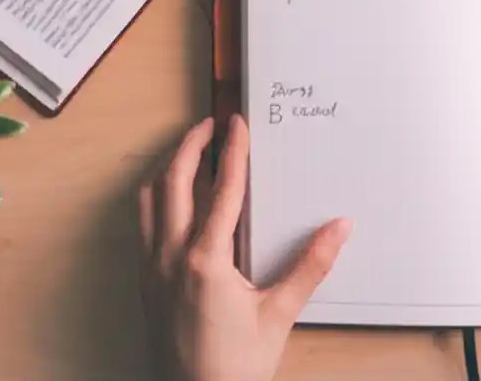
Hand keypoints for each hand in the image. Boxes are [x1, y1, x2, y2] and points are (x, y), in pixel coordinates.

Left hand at [138, 115, 351, 380]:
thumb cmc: (232, 368)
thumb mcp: (279, 314)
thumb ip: (310, 266)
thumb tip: (338, 228)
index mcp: (205, 260)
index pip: (222, 189)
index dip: (232, 151)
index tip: (237, 124)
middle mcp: (170, 257)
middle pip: (173, 182)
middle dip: (189, 146)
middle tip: (208, 126)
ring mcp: (152, 270)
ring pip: (149, 201)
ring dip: (166, 170)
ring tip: (186, 154)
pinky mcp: (145, 284)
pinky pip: (142, 227)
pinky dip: (155, 200)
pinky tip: (171, 204)